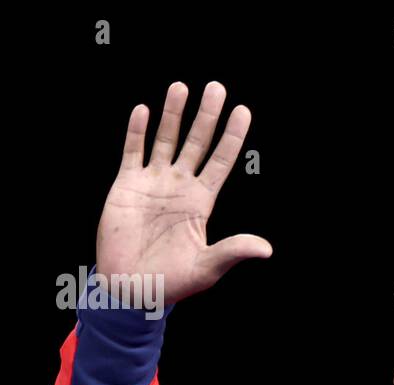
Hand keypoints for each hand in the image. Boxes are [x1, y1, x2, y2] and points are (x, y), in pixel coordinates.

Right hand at [96, 81, 270, 305]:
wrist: (131, 288)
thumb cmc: (173, 281)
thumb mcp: (208, 268)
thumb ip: (233, 251)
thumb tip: (267, 249)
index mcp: (202, 202)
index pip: (222, 161)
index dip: (232, 137)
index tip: (244, 110)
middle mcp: (180, 186)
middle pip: (197, 142)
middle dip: (207, 116)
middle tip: (217, 87)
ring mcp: (153, 183)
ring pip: (165, 140)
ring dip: (173, 114)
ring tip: (181, 87)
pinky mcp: (126, 186)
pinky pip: (133, 152)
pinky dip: (137, 132)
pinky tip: (144, 111)